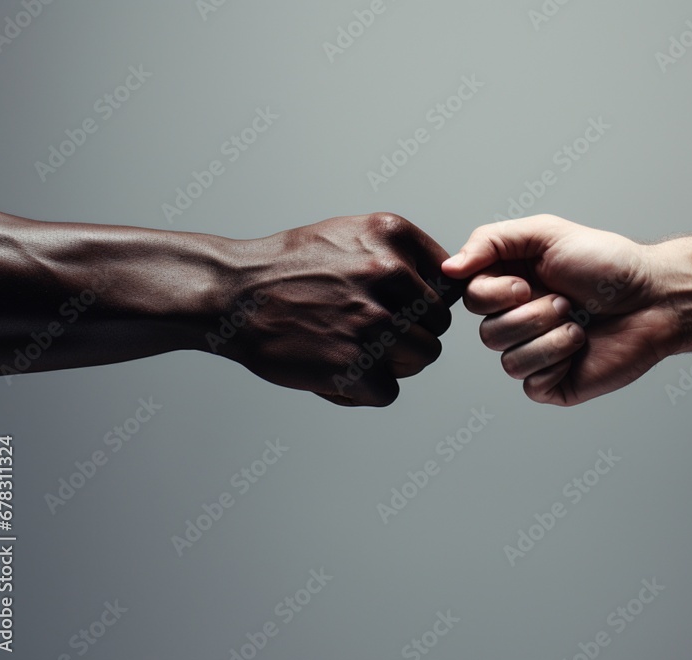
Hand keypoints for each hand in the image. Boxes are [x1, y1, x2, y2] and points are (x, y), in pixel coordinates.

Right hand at [216, 213, 459, 406]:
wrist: (233, 293)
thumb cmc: (293, 268)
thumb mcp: (351, 235)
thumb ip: (404, 255)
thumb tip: (457, 284)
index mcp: (392, 236)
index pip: (448, 283)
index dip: (424, 302)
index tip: (396, 307)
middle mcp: (387, 273)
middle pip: (437, 324)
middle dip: (411, 333)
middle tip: (369, 333)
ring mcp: (372, 321)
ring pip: (423, 357)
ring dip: (395, 363)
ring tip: (356, 351)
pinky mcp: (354, 365)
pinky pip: (390, 391)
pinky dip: (364, 391)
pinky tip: (337, 373)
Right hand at [442, 215, 680, 405]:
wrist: (655, 299)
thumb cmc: (607, 263)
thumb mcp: (545, 233)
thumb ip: (489, 240)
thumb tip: (448, 267)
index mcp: (510, 285)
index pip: (470, 298)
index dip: (494, 294)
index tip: (527, 282)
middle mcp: (518, 320)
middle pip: (486, 333)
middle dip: (531, 316)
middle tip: (566, 302)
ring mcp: (535, 354)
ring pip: (507, 361)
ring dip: (549, 338)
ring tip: (579, 325)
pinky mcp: (553, 384)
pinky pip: (530, 384)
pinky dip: (557, 361)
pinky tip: (581, 348)